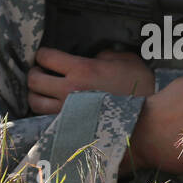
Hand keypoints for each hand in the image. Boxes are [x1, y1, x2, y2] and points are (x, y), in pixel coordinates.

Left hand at [28, 46, 156, 114]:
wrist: (148, 120)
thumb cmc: (140, 88)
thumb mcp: (125, 60)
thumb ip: (104, 55)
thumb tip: (94, 58)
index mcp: (82, 69)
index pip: (46, 57)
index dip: (43, 54)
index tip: (45, 56)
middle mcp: (70, 90)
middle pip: (34, 80)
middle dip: (34, 73)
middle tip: (40, 73)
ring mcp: (68, 112)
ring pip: (35, 103)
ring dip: (35, 95)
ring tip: (42, 92)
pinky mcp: (70, 128)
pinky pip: (45, 121)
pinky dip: (44, 113)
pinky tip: (51, 109)